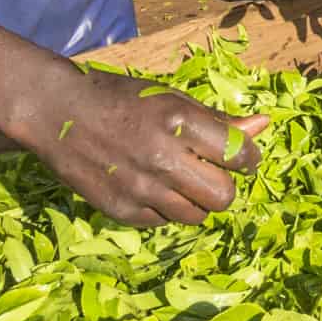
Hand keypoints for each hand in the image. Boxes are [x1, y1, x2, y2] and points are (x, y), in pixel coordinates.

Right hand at [16, 66, 269, 226]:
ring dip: (197, 200)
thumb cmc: (121, 98)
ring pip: (197, 215)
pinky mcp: (121, 209)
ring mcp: (140, 188)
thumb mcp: (171, 99)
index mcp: (178, 121)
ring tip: (180, 179)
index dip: (247, 159)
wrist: (57, 112)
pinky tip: (152, 186)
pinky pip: (163, 222)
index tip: (240, 157)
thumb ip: (218, 119)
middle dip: (225, 186)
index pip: (239, 156)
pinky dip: (166, 209)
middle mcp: (162, 158)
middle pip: (223, 196)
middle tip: (211, 173)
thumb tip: (265, 125)